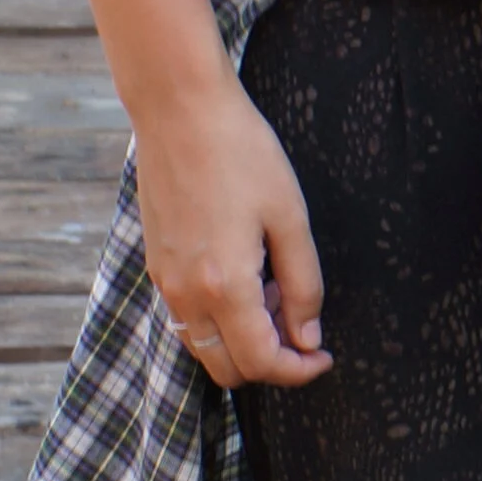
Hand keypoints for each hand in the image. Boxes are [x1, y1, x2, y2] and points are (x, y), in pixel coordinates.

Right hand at [136, 74, 331, 393]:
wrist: (179, 110)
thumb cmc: (242, 153)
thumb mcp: (290, 217)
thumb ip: (304, 284)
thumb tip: (308, 338)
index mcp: (223, 286)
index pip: (260, 362)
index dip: (298, 370)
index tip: (324, 356)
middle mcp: (185, 295)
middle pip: (227, 368)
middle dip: (270, 359)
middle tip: (301, 317)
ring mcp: (164, 282)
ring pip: (203, 347)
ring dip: (243, 338)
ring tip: (275, 287)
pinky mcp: (156, 265)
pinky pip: (188, 317)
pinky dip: (219, 317)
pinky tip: (246, 271)